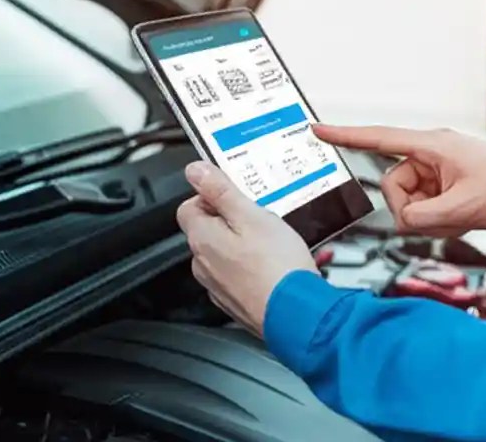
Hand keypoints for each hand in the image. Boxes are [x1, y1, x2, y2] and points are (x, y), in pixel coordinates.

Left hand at [175, 161, 318, 336]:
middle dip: (237, 220)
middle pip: (211, 230)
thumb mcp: (251, 215)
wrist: (296, 314)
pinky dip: (261, 266)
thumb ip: (220, 190)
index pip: (188, 207)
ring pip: (230, 253)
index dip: (212, 196)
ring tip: (281, 241)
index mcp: (203, 239)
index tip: (236, 196)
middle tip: (264, 216)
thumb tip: (195, 171)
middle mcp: (204, 265)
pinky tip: (285, 263)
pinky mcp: (238, 302)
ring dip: (252, 244)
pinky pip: (245, 275)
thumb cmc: (277, 267)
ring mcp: (219, 287)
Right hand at [312, 124, 485, 237]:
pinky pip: (426, 204)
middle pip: (395, 186)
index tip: (317, 129)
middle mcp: (432, 152)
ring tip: (460, 218)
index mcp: (432, 146)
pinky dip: (440, 218)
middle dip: (415, 211)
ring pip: (411, 200)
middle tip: (445, 219)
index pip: (379, 139)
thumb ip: (420, 220)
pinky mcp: (447, 181)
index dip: (345, 136)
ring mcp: (439, 167)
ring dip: (431, 217)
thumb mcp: (460, 212)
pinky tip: (462, 218)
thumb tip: (403, 221)